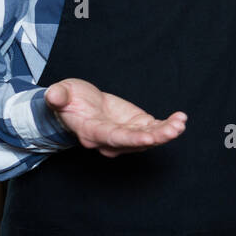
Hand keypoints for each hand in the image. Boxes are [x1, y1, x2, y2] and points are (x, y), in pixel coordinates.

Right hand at [45, 78, 186, 157]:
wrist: (78, 105)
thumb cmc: (68, 99)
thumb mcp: (60, 93)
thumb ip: (58, 96)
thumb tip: (54, 94)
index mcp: (91, 131)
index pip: (113, 138)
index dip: (132, 138)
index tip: (150, 137)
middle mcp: (109, 139)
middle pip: (135, 142)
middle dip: (156, 137)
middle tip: (175, 129)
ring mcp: (124, 135)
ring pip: (147, 138)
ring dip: (166, 132)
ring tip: (181, 123)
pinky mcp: (135, 126)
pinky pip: (153, 129)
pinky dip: (167, 126)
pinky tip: (180, 120)